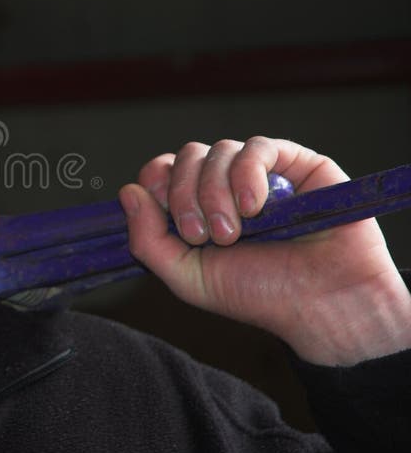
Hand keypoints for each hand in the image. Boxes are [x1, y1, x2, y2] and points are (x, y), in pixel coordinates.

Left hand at [119, 136, 410, 365]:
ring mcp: (260, 172)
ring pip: (217, 150)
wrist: (324, 305)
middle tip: (205, 237)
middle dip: (185, 196)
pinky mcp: (296, 163)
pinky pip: (258, 148)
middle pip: (185, 158)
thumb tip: (127, 190)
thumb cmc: (258, 294)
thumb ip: (147, 240)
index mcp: (196, 206)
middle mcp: (225, 184)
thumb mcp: (187, 277)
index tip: (169, 220)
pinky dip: (247, 174)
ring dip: (215, 192)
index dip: (156, 185)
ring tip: (233, 233)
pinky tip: (255, 207)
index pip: (160, 172)